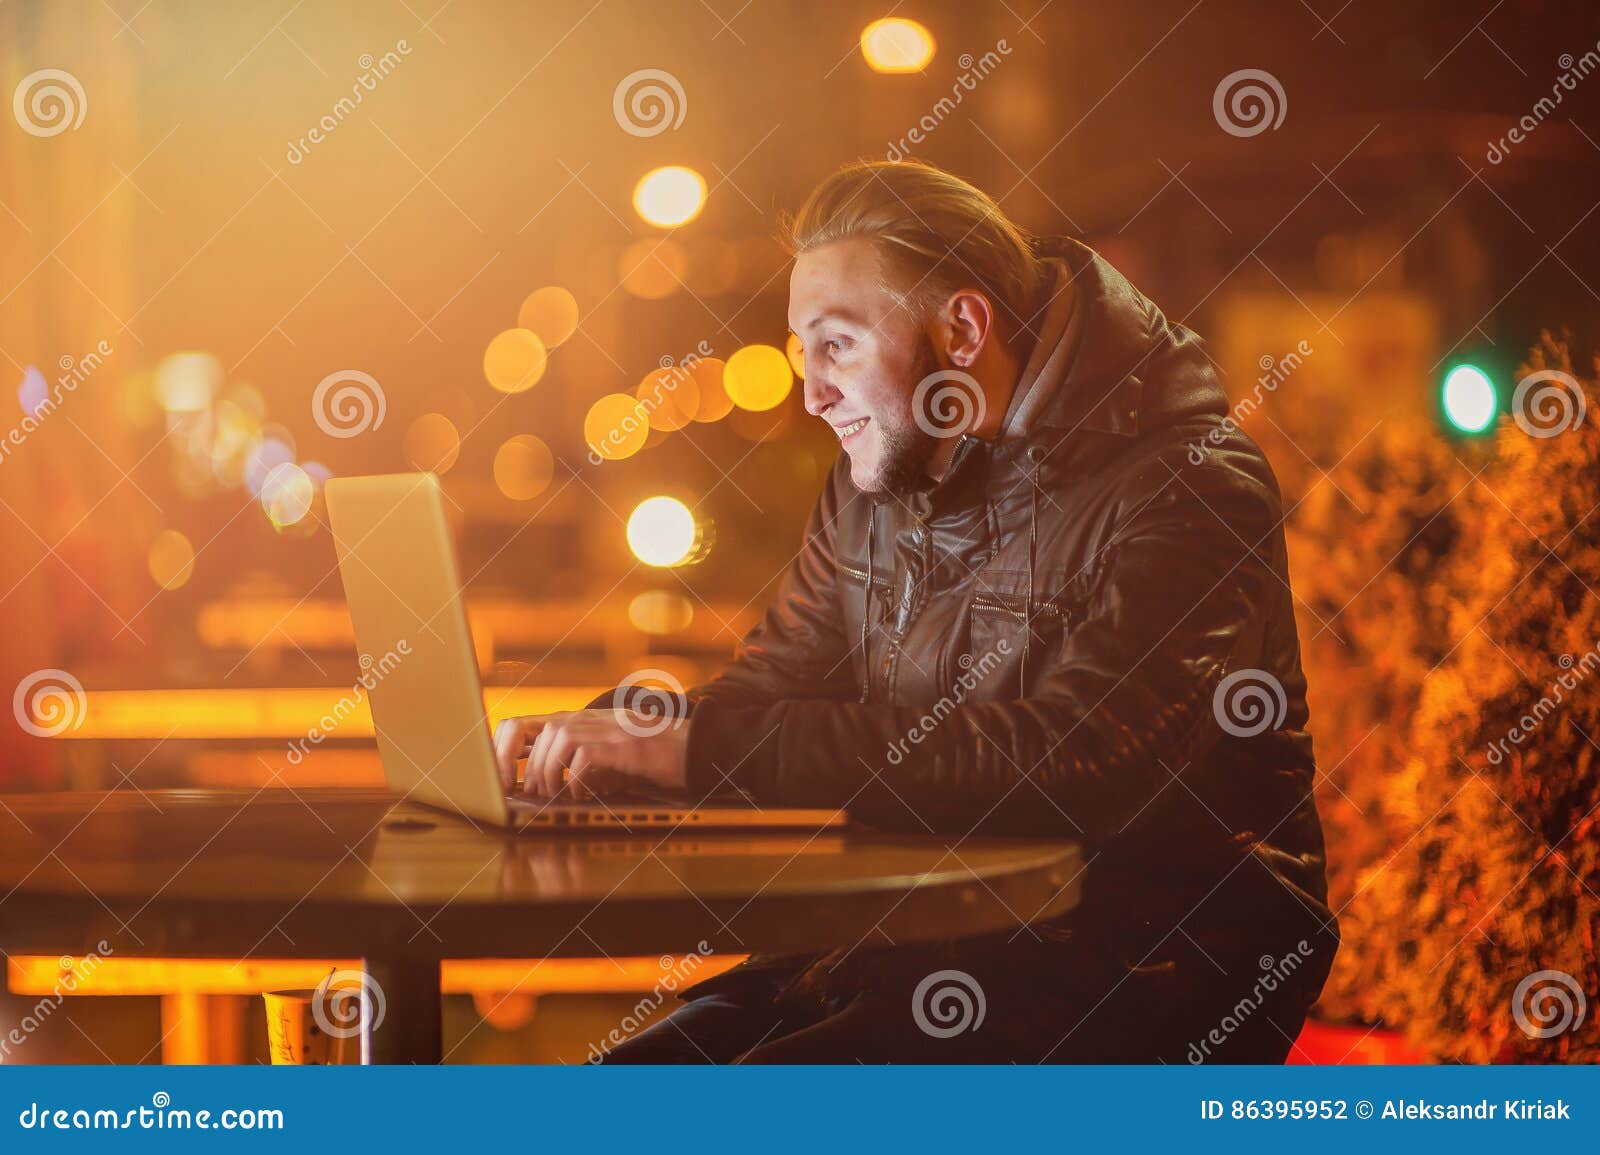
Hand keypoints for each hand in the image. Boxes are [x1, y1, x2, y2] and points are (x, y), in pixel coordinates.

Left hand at [492, 709, 688, 799]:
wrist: (690, 747)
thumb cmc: (644, 756)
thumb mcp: (600, 756)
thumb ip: (572, 763)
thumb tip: (539, 788)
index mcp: (572, 722)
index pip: (518, 725)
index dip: (500, 753)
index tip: (501, 784)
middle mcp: (580, 719)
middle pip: (525, 729)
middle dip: (515, 765)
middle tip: (521, 793)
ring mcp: (600, 728)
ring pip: (553, 745)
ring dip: (550, 777)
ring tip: (560, 796)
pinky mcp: (619, 742)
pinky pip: (583, 759)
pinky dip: (579, 782)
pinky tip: (588, 794)